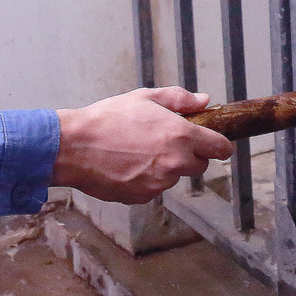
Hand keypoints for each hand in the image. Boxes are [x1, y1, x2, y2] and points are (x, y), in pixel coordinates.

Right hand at [53, 87, 234, 204]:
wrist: (74, 147)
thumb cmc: (107, 119)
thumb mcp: (145, 98)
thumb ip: (180, 99)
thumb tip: (204, 101)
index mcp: (181, 136)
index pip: (221, 148)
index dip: (219, 144)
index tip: (213, 142)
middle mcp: (175, 162)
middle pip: (199, 166)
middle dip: (189, 156)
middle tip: (166, 142)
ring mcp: (159, 183)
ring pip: (174, 177)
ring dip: (165, 168)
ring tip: (138, 151)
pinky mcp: (143, 197)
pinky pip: (153, 188)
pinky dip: (146, 180)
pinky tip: (127, 165)